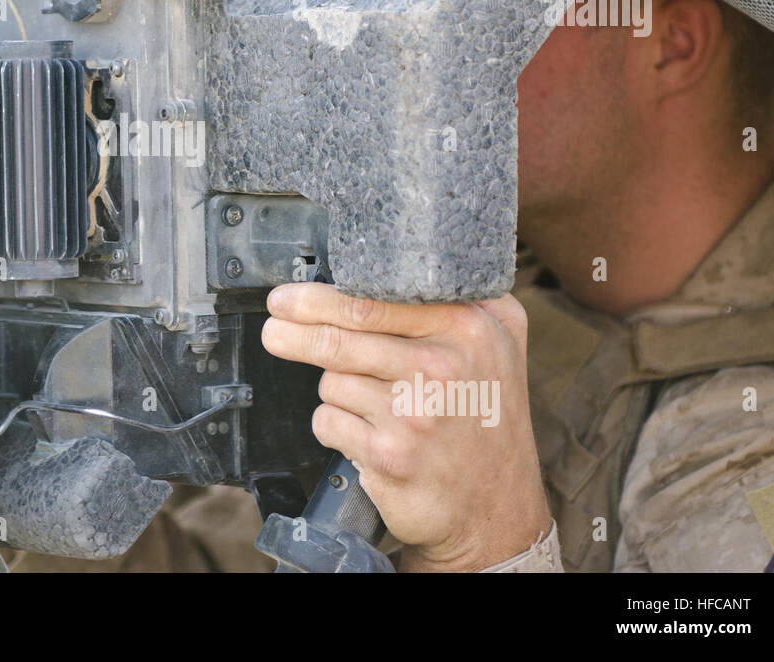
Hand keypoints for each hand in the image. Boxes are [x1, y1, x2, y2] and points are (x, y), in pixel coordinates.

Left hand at [262, 283, 550, 571]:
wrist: (496, 508)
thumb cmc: (487, 418)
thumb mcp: (500, 343)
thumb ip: (464, 298)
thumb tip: (389, 265)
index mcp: (467, 329)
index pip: (369, 303)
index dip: (315, 299)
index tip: (285, 299)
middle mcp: (443, 368)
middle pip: (338, 340)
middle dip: (292, 333)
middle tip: (274, 329)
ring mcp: (414, 414)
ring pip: (331, 382)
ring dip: (336, 391)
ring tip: (372, 405)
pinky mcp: (389, 456)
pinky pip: (329, 423)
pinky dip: (335, 427)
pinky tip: (367, 435)